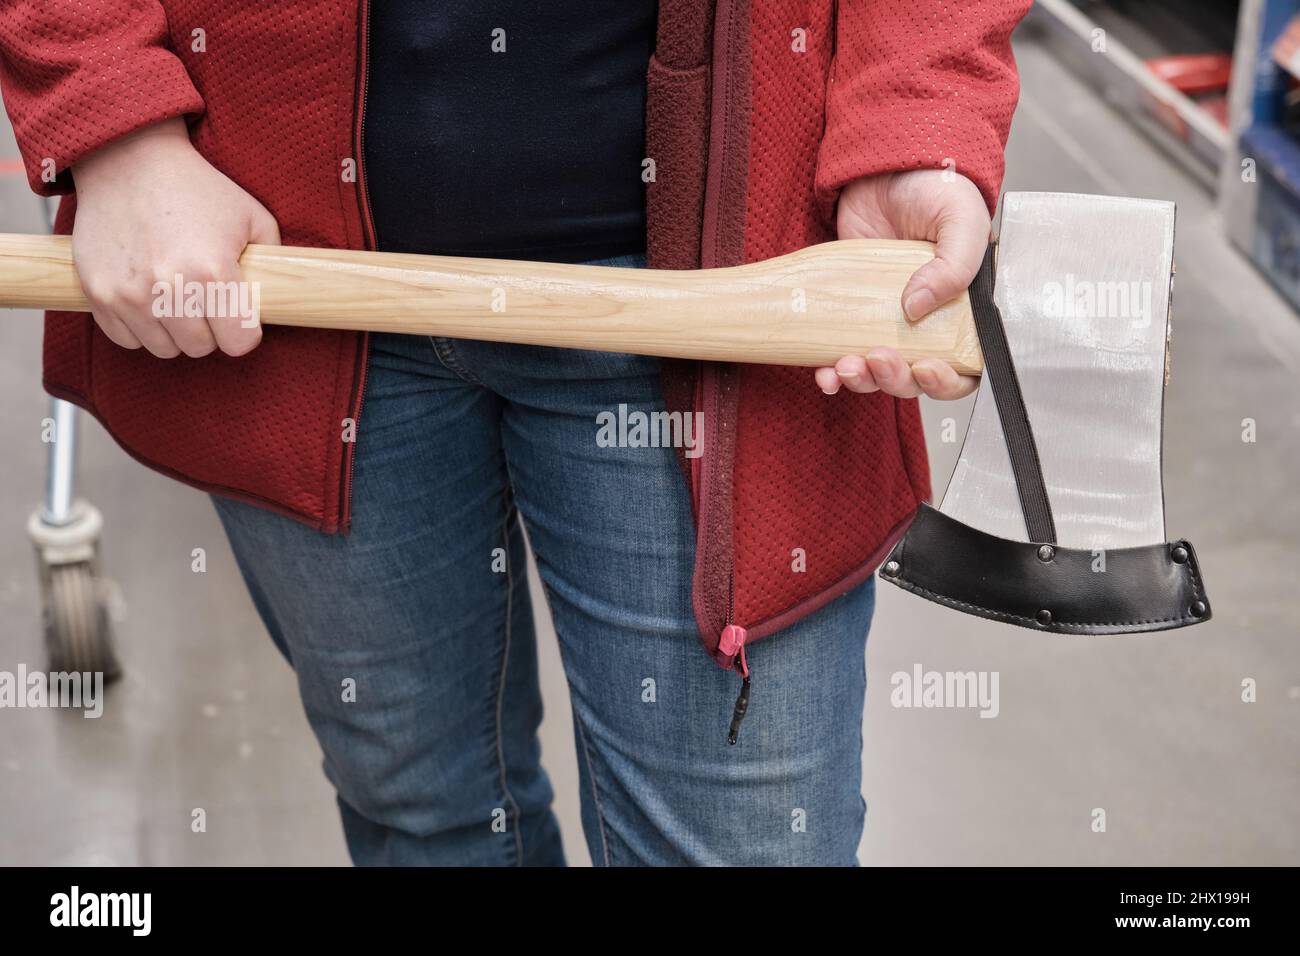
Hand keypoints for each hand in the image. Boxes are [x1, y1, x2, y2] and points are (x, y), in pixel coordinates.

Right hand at [71, 117, 279, 357]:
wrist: (129, 160)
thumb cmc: (198, 189)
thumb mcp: (253, 217)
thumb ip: (274, 263)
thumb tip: (280, 300)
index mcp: (214, 274)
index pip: (239, 344)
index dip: (244, 331)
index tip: (238, 315)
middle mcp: (169, 289)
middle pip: (201, 348)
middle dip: (209, 330)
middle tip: (205, 299)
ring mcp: (129, 294)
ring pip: (164, 349)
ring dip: (174, 331)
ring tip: (176, 296)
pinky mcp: (98, 292)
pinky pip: (126, 339)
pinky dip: (139, 327)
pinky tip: (148, 298)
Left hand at [816, 168, 988, 399]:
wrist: (886, 167)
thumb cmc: (936, 189)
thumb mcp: (960, 221)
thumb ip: (954, 266)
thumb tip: (915, 310)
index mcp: (964, 312)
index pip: (964, 368)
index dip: (947, 381)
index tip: (925, 369)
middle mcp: (927, 324)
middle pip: (913, 378)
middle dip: (894, 379)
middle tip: (877, 358)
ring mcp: (886, 322)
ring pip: (876, 373)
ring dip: (861, 379)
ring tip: (844, 366)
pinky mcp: (850, 314)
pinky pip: (841, 354)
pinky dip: (831, 371)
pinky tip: (823, 372)